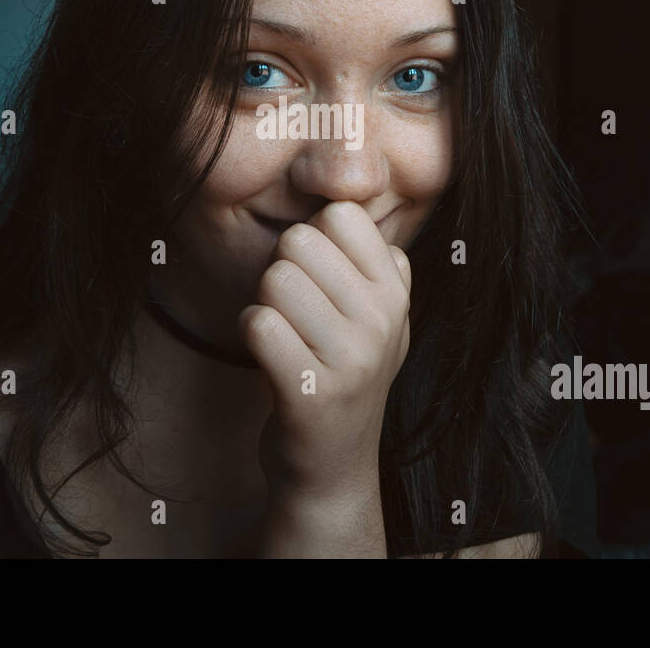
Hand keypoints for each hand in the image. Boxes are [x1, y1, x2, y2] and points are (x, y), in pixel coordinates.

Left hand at [238, 200, 411, 503]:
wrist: (332, 468)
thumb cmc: (342, 373)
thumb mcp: (378, 315)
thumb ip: (371, 257)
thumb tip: (349, 181)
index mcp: (397, 292)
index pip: (340, 214)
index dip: (312, 237)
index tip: (318, 277)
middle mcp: (384, 321)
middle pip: (298, 241)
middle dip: (281, 270)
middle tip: (295, 312)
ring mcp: (351, 359)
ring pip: (275, 280)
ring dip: (265, 305)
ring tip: (286, 338)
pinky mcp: (311, 392)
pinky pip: (258, 324)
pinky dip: (251, 334)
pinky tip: (270, 357)